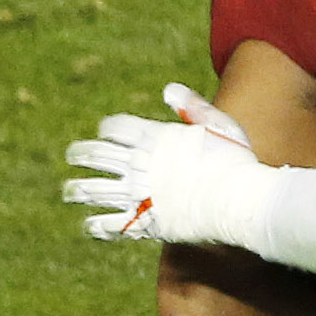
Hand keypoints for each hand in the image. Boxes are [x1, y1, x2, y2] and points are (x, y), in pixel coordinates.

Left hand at [63, 84, 270, 244]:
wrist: (244, 201)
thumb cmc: (238, 162)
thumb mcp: (222, 126)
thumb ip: (194, 107)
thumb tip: (167, 90)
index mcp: (154, 137)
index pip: (114, 127)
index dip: (108, 129)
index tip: (108, 134)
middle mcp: (138, 163)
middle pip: (94, 155)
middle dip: (79, 154)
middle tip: (73, 156)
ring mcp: (138, 193)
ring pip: (92, 190)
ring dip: (77, 190)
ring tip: (71, 191)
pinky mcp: (143, 221)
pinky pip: (108, 225)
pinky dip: (96, 226)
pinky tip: (91, 225)